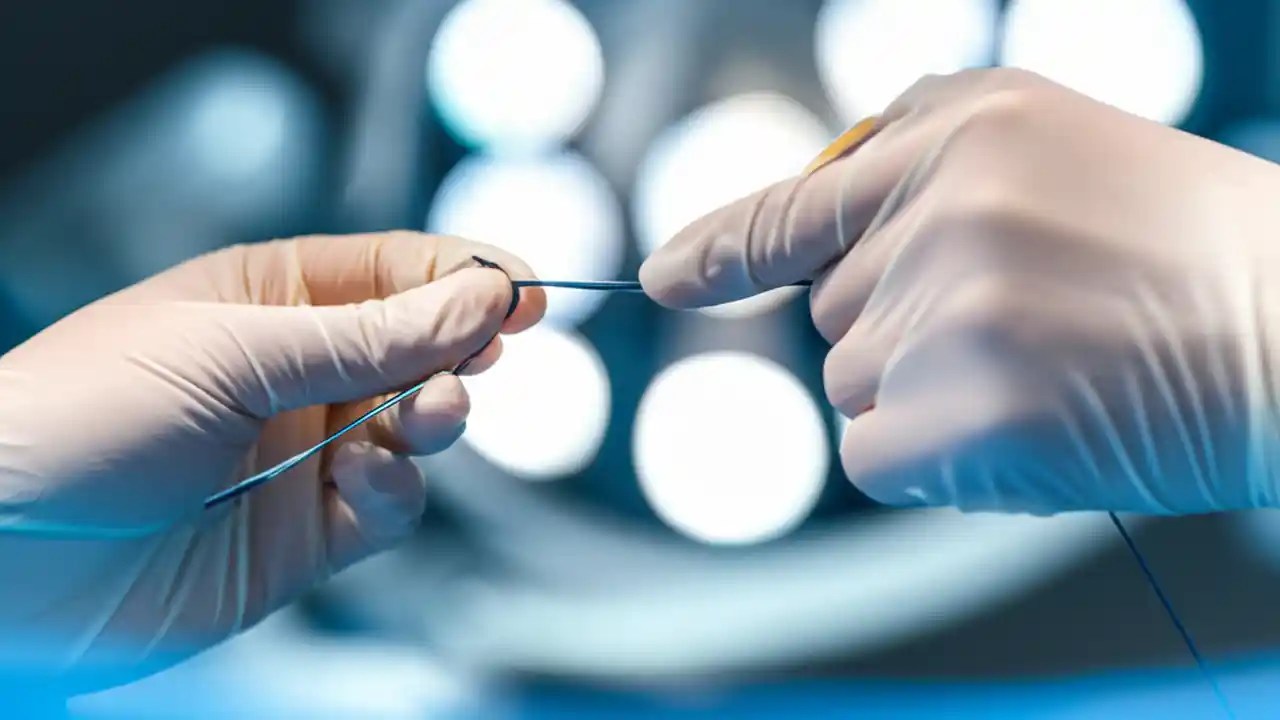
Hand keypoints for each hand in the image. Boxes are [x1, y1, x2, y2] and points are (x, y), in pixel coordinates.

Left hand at [0, 231, 544, 686]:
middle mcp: (293, 375)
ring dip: (436, 418)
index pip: (390, 273)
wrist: (1, 555)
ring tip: (431, 414)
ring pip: (415, 429)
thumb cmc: (83, 416)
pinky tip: (365, 481)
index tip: (522, 290)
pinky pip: (389, 505)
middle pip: (417, 350)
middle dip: (456, 351)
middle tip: (485, 354)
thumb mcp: (233, 352)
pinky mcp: (309, 534)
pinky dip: (396, 492)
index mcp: (266, 301)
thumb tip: (481, 301)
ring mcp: (304, 455)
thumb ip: (368, 337)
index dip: (460, 277)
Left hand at [641, 68, 1279, 516]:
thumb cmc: (1175, 245)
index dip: (723, 248)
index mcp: (958, 131)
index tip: (662, 277)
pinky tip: (1028, 426)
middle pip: (831, 316)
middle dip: (904, 331)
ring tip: (1046, 366)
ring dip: (928, 395)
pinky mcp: (969, 410)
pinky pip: (878, 454)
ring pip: (855, 386)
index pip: (798, 204)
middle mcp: (941, 211)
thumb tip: (797, 252)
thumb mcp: (1048, 151)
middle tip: (1030, 320)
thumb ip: (917, 180)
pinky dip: (935, 461)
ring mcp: (951, 310)